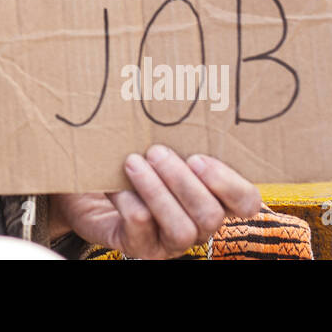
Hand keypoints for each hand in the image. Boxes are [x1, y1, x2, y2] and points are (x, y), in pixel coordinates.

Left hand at [50, 146, 261, 258]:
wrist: (85, 184)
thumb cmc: (130, 157)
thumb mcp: (156, 140)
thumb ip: (176, 130)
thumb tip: (177, 83)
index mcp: (212, 197)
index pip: (246, 203)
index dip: (229, 184)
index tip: (198, 157)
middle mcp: (197, 225)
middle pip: (210, 216)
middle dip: (182, 182)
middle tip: (156, 151)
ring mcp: (168, 242)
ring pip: (181, 230)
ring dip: (157, 192)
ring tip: (133, 163)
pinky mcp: (138, 248)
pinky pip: (141, 230)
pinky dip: (127, 200)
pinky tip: (113, 184)